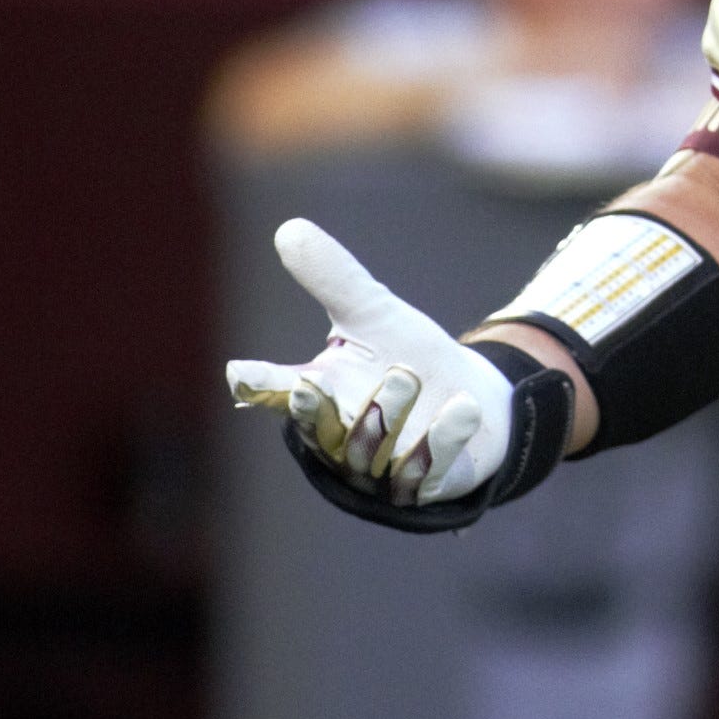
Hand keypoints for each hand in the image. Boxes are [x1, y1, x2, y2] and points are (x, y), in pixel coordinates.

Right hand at [226, 219, 514, 505]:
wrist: (476, 397)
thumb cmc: (410, 356)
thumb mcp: (374, 313)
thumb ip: (335, 279)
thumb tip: (288, 228)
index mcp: (320, 397)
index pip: (280, 394)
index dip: (263, 386)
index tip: (243, 372)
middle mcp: (343, 442)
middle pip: (330, 432)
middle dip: (338, 408)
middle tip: (337, 379)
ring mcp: (383, 472)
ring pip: (376, 455)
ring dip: (389, 418)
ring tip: (407, 378)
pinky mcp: (426, 489)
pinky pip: (430, 474)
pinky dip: (444, 441)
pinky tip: (462, 409)